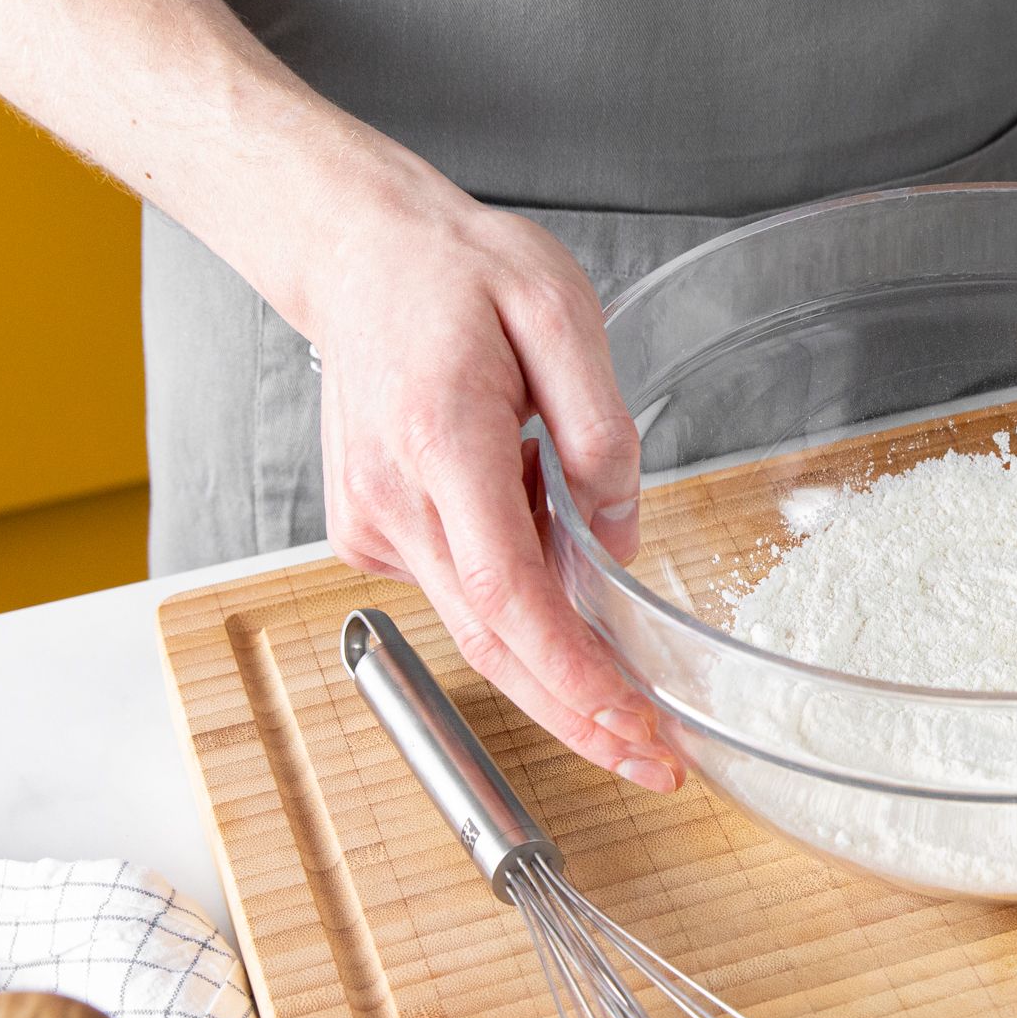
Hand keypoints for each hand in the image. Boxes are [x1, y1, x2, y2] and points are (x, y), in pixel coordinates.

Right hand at [309, 179, 685, 790]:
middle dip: (580, 715)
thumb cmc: (457, 273)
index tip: (633, 725)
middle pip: (494, 643)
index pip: (509, 595)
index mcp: (441, 444)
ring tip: (631, 669)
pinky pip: (463, 591)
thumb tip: (616, 535)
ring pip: (479, 629)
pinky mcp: (372, 535)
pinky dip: (519, 598)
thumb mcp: (560, 310)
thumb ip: (600, 429)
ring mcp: (374, 526)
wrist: (359, 256)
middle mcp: (395, 501)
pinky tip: (543, 539)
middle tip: (657, 760)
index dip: (573, 676)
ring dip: (559, 666)